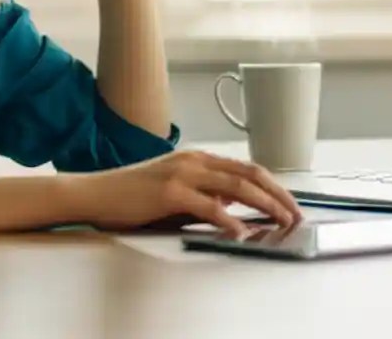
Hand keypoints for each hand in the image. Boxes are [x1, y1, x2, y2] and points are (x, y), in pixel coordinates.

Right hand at [65, 150, 303, 236]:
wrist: (95, 193)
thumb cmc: (132, 196)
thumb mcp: (176, 192)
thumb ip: (205, 197)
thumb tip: (233, 208)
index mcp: (199, 159)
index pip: (247, 169)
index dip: (273, 186)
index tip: (290, 203)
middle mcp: (195, 161)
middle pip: (250, 174)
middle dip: (278, 195)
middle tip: (296, 214)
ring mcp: (184, 173)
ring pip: (237, 187)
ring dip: (265, 205)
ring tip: (281, 221)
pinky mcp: (170, 191)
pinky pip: (209, 206)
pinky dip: (230, 220)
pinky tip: (243, 231)